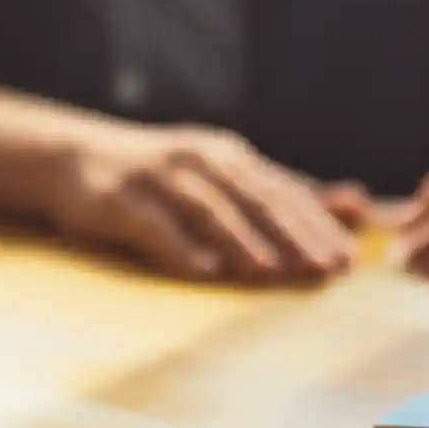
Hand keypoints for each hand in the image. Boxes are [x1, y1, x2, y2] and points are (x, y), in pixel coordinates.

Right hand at [46, 123, 362, 281]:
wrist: (72, 156)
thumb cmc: (163, 176)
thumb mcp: (226, 174)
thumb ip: (285, 192)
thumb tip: (356, 203)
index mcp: (231, 156)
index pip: (285, 192)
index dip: (319, 225)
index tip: (348, 259)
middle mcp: (200, 160)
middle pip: (256, 199)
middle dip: (294, 235)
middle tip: (325, 268)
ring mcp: (159, 178)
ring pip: (210, 211)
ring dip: (244, 242)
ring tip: (273, 271)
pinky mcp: (119, 201)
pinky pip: (155, 227)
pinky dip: (181, 248)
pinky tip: (205, 271)